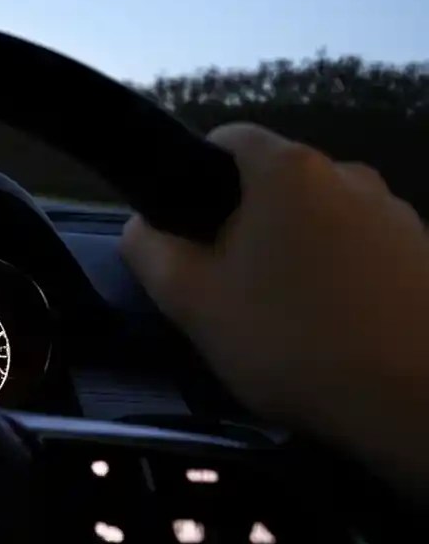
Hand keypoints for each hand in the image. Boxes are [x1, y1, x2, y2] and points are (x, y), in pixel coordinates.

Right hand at [122, 124, 428, 490]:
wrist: (416, 404)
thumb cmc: (291, 341)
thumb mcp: (191, 302)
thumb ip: (150, 251)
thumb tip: (142, 225)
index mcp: (288, 170)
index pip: (228, 138)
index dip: (195, 178)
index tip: (187, 234)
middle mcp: (349, 174)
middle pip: (277, 185)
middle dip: (248, 225)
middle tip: (229, 290)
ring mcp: (399, 214)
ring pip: (324, 220)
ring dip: (299, 253)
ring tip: (289, 321)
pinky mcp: (427, 258)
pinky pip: (365, 252)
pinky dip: (344, 279)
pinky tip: (338, 333)